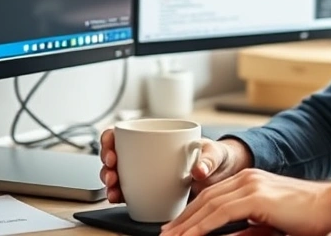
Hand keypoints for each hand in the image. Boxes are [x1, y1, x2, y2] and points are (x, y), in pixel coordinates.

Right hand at [98, 128, 254, 203]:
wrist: (223, 175)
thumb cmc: (217, 156)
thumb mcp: (215, 153)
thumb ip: (208, 160)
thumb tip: (199, 171)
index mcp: (158, 137)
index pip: (125, 133)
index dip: (111, 139)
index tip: (112, 150)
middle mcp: (147, 153)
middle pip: (115, 154)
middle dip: (107, 164)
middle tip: (112, 173)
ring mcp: (145, 172)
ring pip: (117, 173)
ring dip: (109, 182)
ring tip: (113, 190)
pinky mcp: (148, 190)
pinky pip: (127, 191)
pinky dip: (118, 194)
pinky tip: (117, 198)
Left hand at [160, 169, 330, 235]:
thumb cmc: (307, 218)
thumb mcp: (268, 223)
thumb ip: (247, 228)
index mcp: (250, 180)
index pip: (212, 196)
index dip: (191, 213)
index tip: (177, 228)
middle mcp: (247, 178)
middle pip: (205, 199)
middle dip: (183, 219)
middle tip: (166, 235)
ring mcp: (251, 184)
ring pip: (208, 205)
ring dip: (186, 225)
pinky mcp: (255, 197)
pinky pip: (219, 214)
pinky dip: (200, 227)